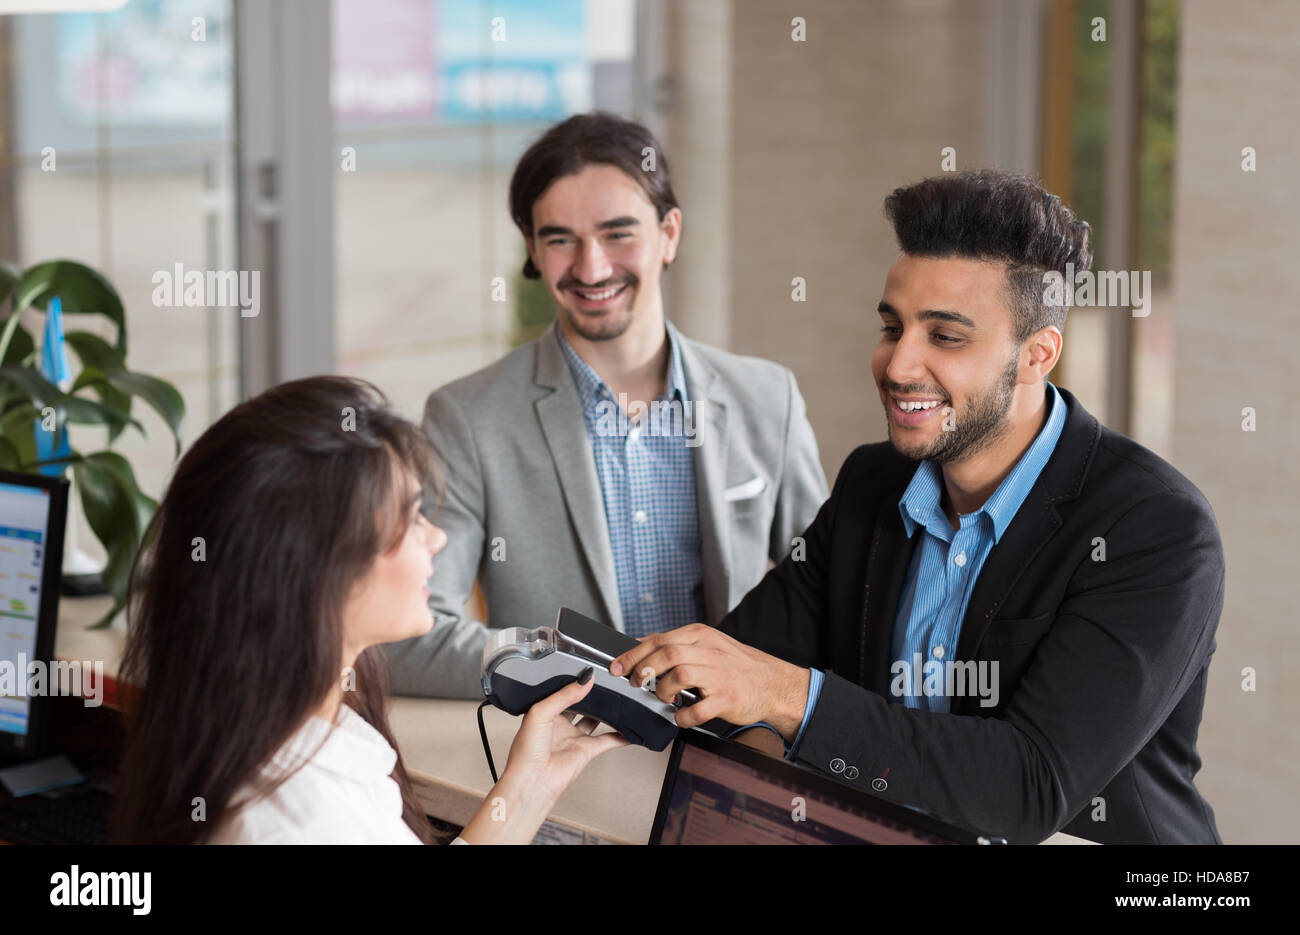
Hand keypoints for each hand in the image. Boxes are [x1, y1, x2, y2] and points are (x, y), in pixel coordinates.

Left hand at [501, 670, 629, 805]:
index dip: (573, 682)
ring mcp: (574, 738)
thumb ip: (563, 695)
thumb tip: (584, 681)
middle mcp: (559, 725)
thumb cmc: (524, 753)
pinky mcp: (586, 751)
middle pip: (579, 704)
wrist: (532, 782)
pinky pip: (608, 740)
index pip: (561, 692)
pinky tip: (627, 728)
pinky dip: (620, 735)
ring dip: (605, 711)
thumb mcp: (540, 713)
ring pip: (594, 720)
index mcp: (543, 713)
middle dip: (590, 694)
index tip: (586, 672)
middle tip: (602, 682)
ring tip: (616, 698)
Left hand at [609, 623, 810, 740]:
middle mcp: (709, 651)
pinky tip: (681, 716)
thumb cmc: (737, 666)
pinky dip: (683, 716)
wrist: (774, 684)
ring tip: (663, 698)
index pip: (659, 640)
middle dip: (642, 670)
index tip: (617, 667)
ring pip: (679, 675)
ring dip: (662, 691)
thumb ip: (676, 644)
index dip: (633, 654)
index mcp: (701, 636)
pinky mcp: (727, 698)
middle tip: (634, 684)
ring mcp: (719, 675)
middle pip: (666, 654)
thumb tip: (640, 644)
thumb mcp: (707, 644)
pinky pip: (698, 709)